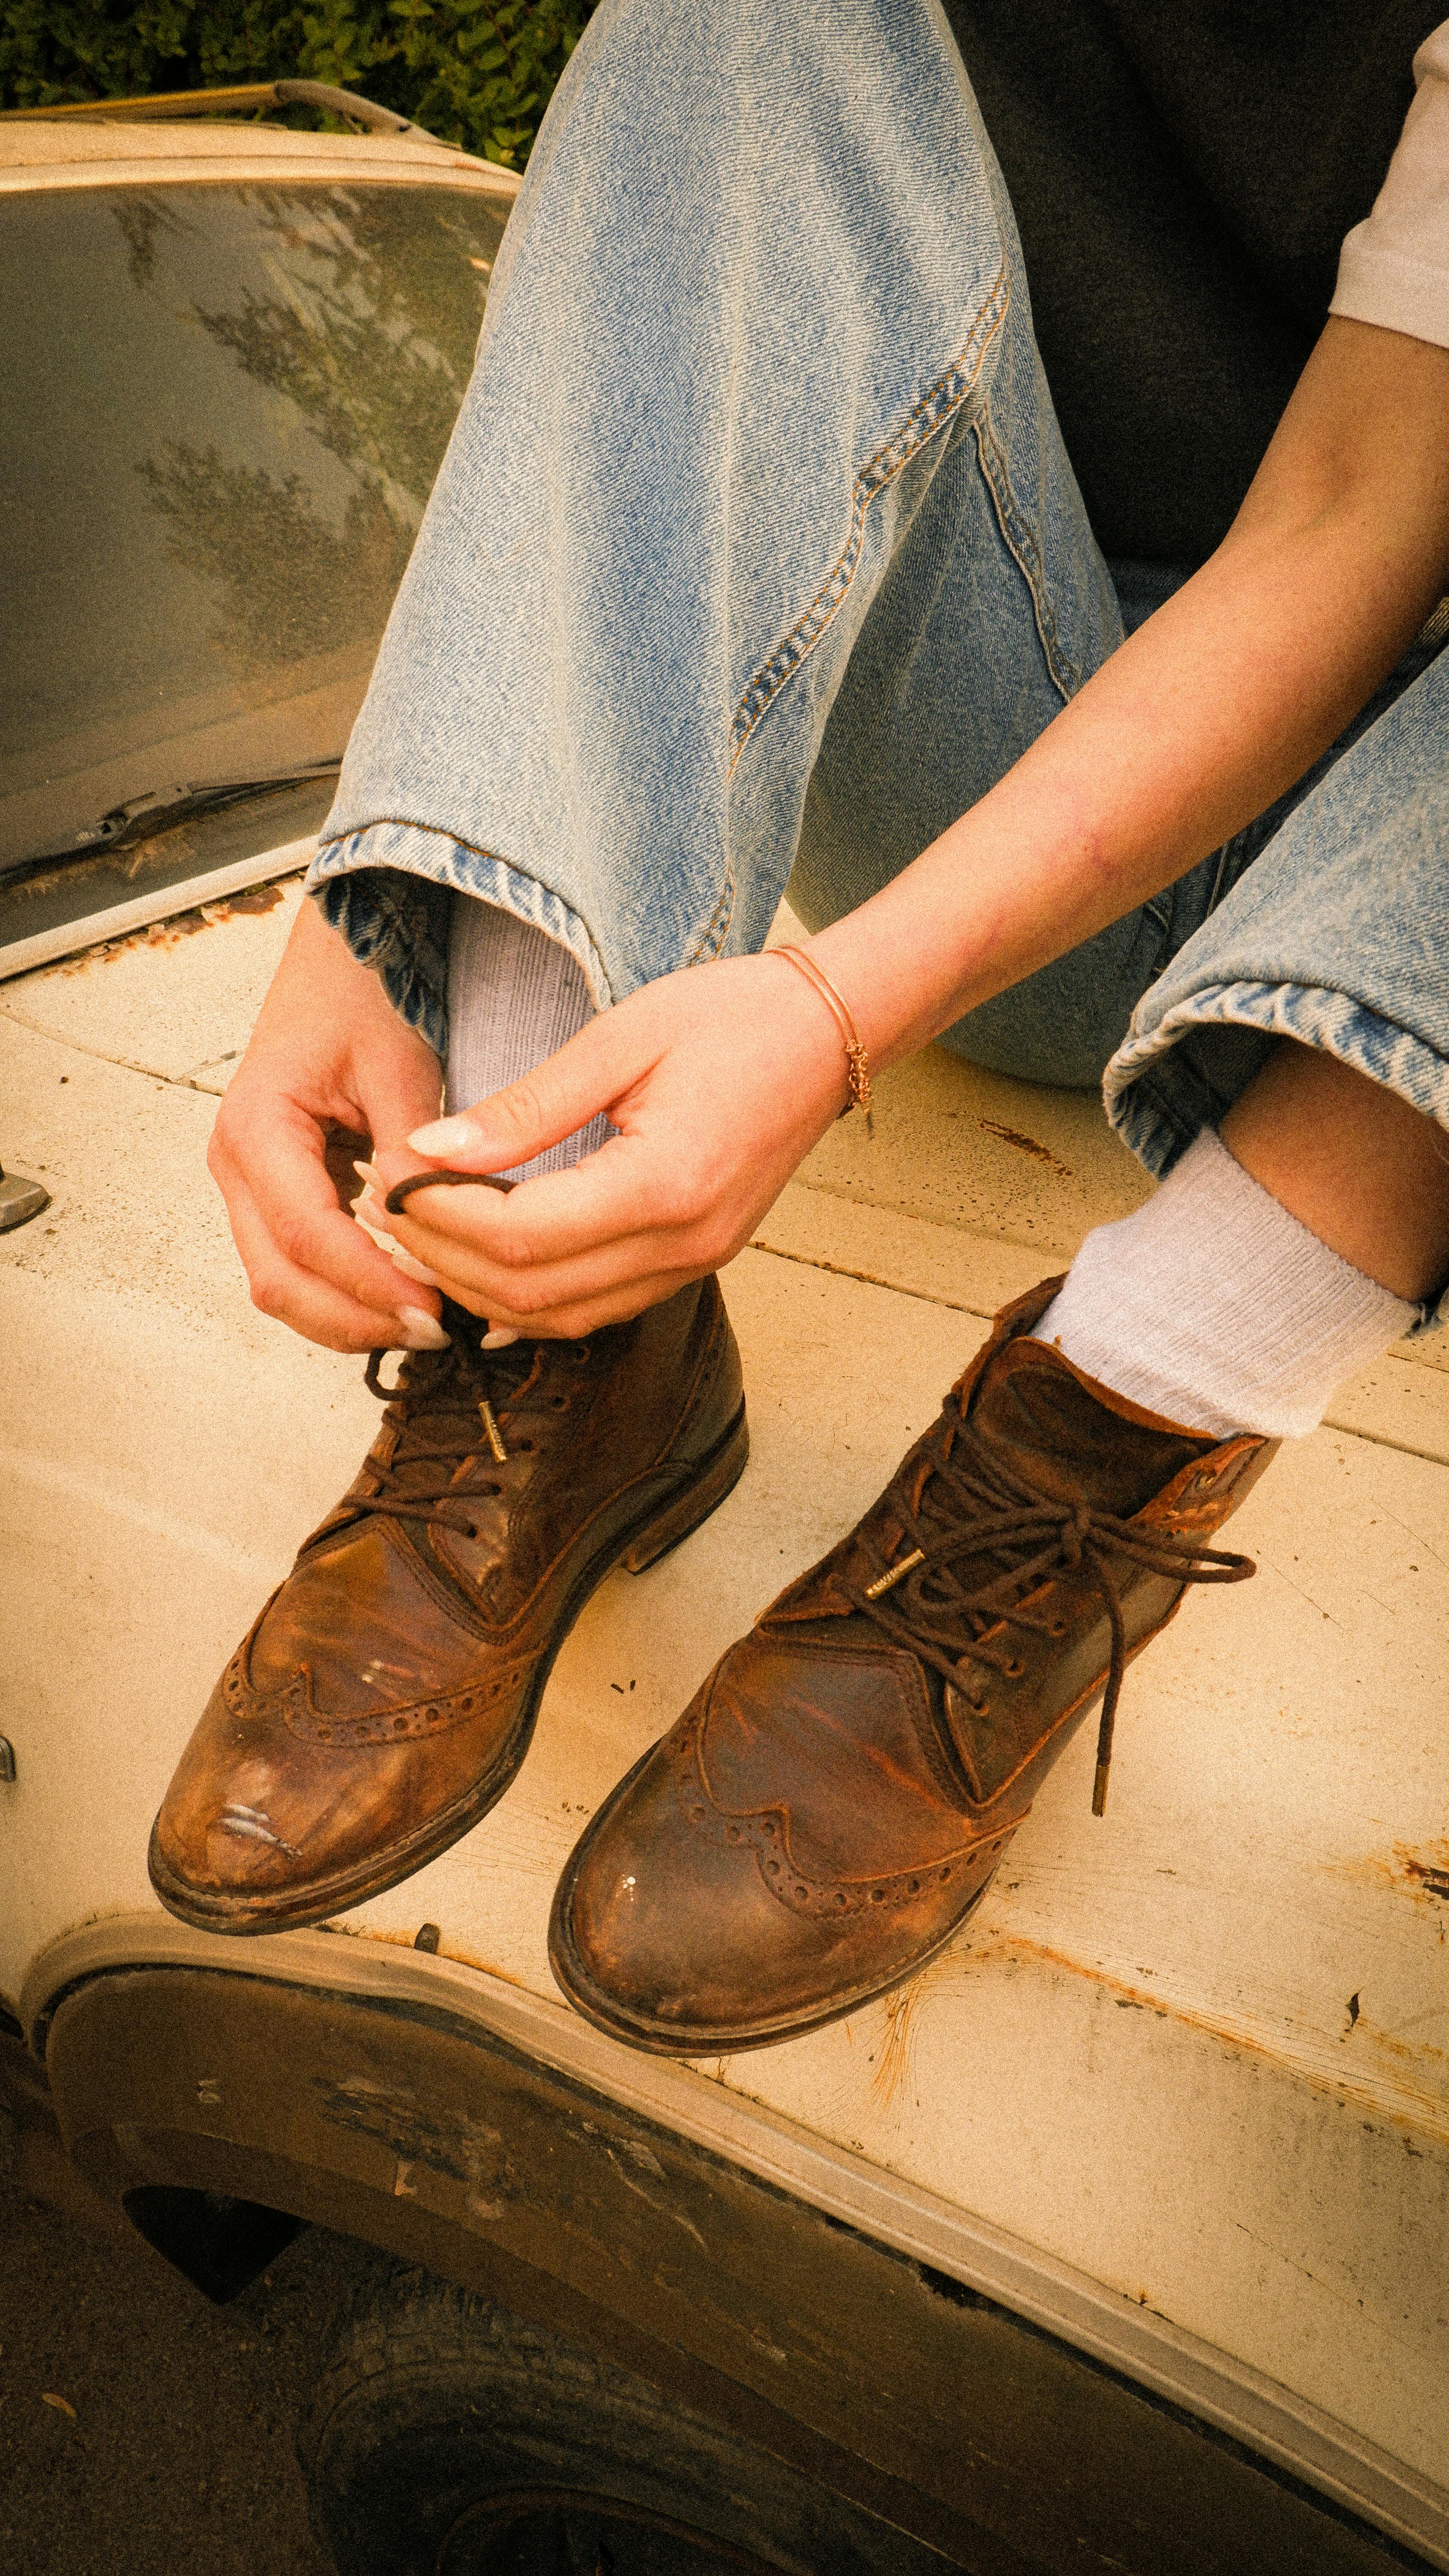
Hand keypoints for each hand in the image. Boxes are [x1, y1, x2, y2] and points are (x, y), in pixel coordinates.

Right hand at [209, 895, 447, 1351]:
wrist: (348, 951)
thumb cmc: (366, 994)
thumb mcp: (400, 1067)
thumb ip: (411, 1154)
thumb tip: (437, 1236)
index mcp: (257, 1128)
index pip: (305, 1235)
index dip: (367, 1283)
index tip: (431, 1311)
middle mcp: (237, 1163)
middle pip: (280, 1278)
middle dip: (354, 1319)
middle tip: (432, 1332)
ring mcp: (249, 1181)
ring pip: (282, 1282)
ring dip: (347, 1315)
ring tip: (422, 1323)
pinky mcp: (275, 1189)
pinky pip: (296, 1262)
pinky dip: (343, 1290)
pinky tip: (400, 1294)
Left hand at [369, 951, 851, 1337]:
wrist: (828, 1034)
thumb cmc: (733, 1018)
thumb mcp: (619, 1039)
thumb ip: (525, 1108)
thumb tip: (431, 1151)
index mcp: (665, 1184)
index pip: (520, 1235)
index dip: (441, 1218)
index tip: (392, 1178)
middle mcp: (683, 1243)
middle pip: (531, 1292)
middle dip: (445, 1259)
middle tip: (388, 1207)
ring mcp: (694, 1262)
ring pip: (560, 1317)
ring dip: (480, 1289)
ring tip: (424, 1234)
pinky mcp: (694, 1261)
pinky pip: (596, 1308)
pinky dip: (530, 1301)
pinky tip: (484, 1273)